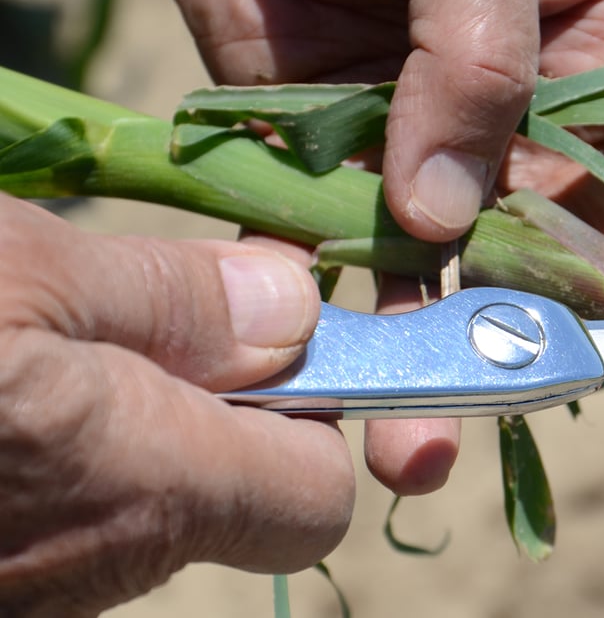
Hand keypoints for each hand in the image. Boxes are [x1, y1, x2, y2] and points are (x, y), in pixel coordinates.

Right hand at [0, 197, 352, 615]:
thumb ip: (169, 301)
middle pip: (223, 490)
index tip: (266, 319)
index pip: (317, 491)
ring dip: (116, 417)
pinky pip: (51, 515)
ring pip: (128, 501)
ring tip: (38, 331)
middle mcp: (96, 572)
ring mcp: (27, 593)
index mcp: (148, 491)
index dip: (314, 405)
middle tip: (132, 302)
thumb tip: (289, 309)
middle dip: (207, 396)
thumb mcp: (20, 274)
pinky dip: (46, 449)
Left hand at [170, 0, 603, 501]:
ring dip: (494, 388)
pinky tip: (374, 424)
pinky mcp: (347, 185)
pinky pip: (355, 281)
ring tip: (469, 457)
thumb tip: (441, 219)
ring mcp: (459, 169)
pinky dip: (358, 350)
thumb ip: (481, 61)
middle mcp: (564, 131)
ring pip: (501, 301)